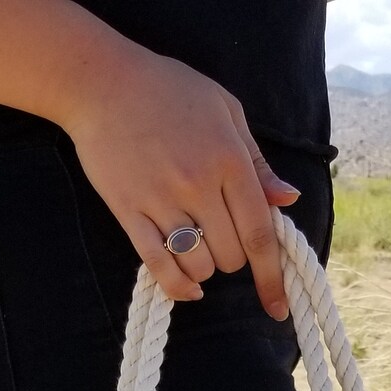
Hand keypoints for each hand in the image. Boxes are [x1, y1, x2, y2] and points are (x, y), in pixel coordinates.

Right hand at [58, 47, 299, 317]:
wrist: (102, 82)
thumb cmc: (169, 91)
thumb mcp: (226, 110)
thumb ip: (257, 161)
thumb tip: (288, 199)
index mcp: (228, 159)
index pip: (259, 233)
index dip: (272, 277)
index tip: (277, 308)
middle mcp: (198, 183)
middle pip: (230, 256)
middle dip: (233, 259)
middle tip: (221, 239)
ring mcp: (161, 199)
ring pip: (198, 266)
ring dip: (204, 270)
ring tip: (197, 248)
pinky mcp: (129, 211)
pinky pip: (159, 266)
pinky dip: (177, 286)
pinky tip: (188, 288)